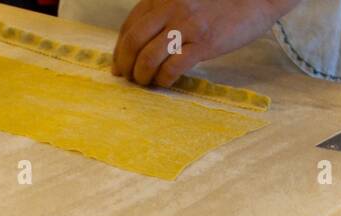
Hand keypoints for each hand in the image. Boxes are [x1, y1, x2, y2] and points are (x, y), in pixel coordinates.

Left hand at [112, 0, 301, 86]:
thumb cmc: (221, 1)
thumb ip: (165, 13)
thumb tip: (142, 41)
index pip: (130, 24)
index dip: (119, 48)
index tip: (119, 63)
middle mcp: (171, 7)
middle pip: (133, 41)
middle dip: (124, 64)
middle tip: (127, 77)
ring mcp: (187, 25)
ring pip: (148, 57)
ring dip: (141, 75)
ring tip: (145, 82)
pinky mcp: (204, 43)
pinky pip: (172, 67)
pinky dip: (163, 79)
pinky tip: (165, 82)